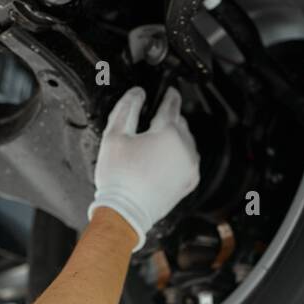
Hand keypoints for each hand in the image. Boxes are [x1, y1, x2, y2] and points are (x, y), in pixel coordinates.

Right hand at [87, 86, 199, 251]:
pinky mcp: (189, 182)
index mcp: (168, 133)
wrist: (125, 213)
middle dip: (169, 119)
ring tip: (157, 141)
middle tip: (154, 120)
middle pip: (180, 122)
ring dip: (175, 137)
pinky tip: (164, 159)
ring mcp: (189, 167)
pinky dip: (180, 155)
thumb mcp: (114, 136)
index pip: (171, 105)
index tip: (169, 91)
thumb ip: (127, 108)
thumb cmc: (118, 178)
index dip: (168, 95)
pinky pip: (189, 160)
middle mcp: (185, 149)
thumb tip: (136, 93)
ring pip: (187, 141)